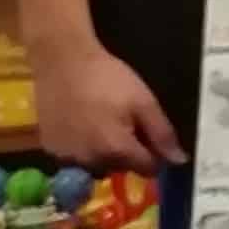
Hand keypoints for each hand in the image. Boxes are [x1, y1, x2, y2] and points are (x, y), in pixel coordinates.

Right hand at [34, 37, 181, 169]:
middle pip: (122, 167)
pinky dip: (80, 146)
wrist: (62, 60)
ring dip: (102, 151)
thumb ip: (162, 135)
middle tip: (121, 120)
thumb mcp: (144, 102)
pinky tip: (79, 123)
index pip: (147, 168)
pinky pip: (74, 157)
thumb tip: (179, 161)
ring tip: (98, 120)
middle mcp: (91, 162)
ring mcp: (67, 158)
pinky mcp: (50, 149)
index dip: (153, 152)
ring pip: (97, 164)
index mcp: (118, 151)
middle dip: (126, 151)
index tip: (146, 132)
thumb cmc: (107, 78)